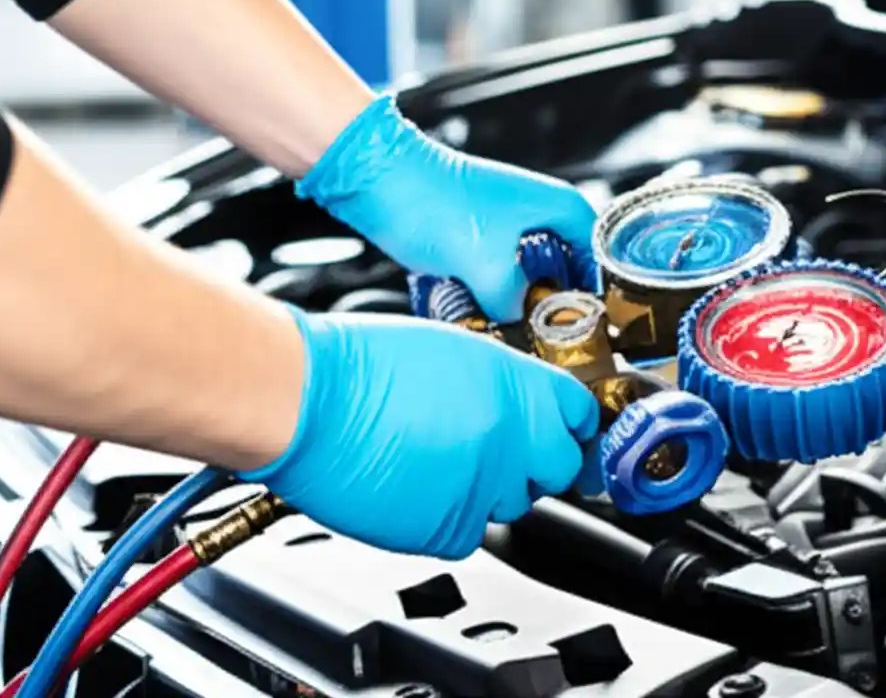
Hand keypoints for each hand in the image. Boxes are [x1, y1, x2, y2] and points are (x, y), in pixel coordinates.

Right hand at [239, 309, 599, 558]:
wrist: (307, 401)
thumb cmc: (359, 366)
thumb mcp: (454, 351)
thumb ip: (500, 385)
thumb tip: (519, 406)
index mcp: (517, 386)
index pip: (579, 414)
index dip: (567, 424)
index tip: (561, 431)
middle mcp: (510, 439)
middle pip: (556, 467)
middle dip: (533, 463)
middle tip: (493, 451)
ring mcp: (483, 488)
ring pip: (509, 504)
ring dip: (484, 489)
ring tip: (432, 460)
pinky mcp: (447, 529)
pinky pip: (466, 534)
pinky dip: (444, 519)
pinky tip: (412, 487)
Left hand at [296, 93, 595, 321]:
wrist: (376, 179)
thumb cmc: (432, 200)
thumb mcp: (484, 264)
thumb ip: (512, 302)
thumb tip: (519, 324)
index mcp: (557, 205)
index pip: (600, 253)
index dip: (598, 289)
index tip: (593, 322)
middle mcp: (537, 210)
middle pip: (566, 266)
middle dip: (557, 301)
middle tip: (553, 334)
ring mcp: (505, 222)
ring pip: (529, 272)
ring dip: (522, 301)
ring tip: (517, 330)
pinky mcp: (476, 235)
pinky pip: (498, 273)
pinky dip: (494, 295)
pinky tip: (485, 315)